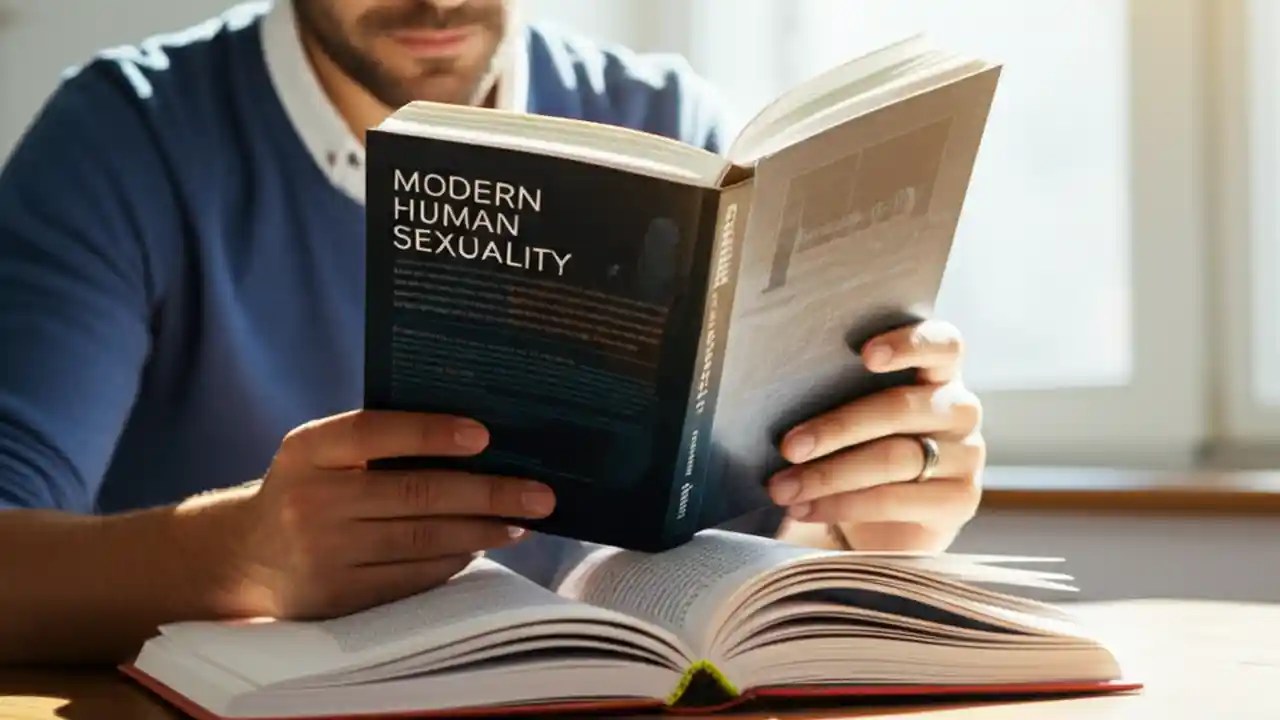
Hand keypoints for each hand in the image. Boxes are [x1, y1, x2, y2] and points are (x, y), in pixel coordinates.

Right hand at [218, 410, 554, 618]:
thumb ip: (377, 441)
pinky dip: (452, 561)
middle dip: (486, 493)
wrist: (244, 557)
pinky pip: (411, 578)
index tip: (484, 435)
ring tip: (521, 522)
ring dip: (481, 531)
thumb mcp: (321, 454)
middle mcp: (312, 501)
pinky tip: (480, 547)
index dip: (430, 433)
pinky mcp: (338, 598)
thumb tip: (476, 438)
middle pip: (414, 494)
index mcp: (308, 450)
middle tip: (539, 494)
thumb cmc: (307, 489)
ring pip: (421, 541)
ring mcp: (323, 554)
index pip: (373, 432)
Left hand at [768, 319, 983, 552]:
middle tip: (788, 446)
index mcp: (935, 372)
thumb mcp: (839, 421)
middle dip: (836, 427)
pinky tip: (806, 508)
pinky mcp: (959, 501)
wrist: (870, 525)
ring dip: (830, 474)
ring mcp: (966, 456)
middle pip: (900, 407)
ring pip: (895, 457)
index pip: (943, 344)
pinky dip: (842, 505)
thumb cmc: (848, 452)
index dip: (909, 344)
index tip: (865, 355)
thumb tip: (766, 392)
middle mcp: (959, 408)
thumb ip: (825, 396)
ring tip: (783, 488)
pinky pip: (895, 499)